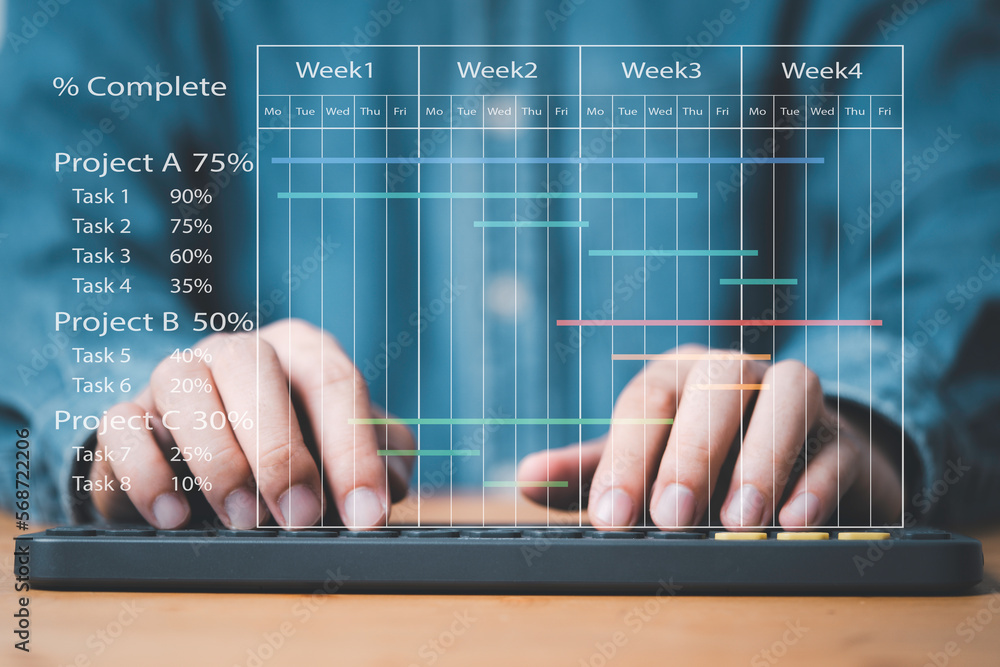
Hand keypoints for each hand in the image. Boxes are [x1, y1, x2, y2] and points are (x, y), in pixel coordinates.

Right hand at [88, 319, 413, 529]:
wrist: (200, 450)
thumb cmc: (287, 446)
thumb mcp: (341, 447)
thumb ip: (378, 453)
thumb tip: (392, 481)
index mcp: (299, 350)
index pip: (335, 382)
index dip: (355, 450)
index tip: (366, 514)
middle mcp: (238, 352)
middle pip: (258, 371)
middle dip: (283, 452)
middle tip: (302, 518)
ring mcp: (177, 377)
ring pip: (185, 386)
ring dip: (217, 458)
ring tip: (242, 519)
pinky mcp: (126, 415)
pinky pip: (121, 427)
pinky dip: (146, 472)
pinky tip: (172, 515)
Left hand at [517, 344, 901, 529]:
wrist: (794, 468)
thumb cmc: (702, 465)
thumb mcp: (643, 467)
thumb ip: (590, 473)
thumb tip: (525, 477)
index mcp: (679, 378)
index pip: (647, 404)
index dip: (626, 459)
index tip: (610, 517)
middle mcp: (737, 375)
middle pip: (715, 387)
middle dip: (690, 451)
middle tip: (670, 517)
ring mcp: (797, 401)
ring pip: (789, 395)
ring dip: (762, 456)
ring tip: (737, 520)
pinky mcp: (846, 440)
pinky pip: (838, 445)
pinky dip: (816, 480)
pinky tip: (793, 521)